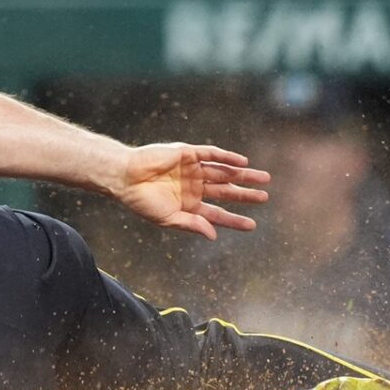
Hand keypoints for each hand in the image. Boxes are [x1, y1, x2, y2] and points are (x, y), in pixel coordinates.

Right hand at [113, 145, 269, 239]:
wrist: (124, 176)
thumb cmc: (141, 200)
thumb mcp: (168, 218)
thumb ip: (191, 225)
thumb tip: (214, 235)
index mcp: (189, 205)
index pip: (218, 213)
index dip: (235, 220)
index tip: (252, 226)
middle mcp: (194, 187)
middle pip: (226, 191)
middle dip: (245, 195)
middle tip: (265, 197)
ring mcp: (192, 170)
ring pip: (224, 172)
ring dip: (243, 175)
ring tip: (264, 179)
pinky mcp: (187, 154)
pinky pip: (211, 155)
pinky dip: (227, 158)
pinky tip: (242, 162)